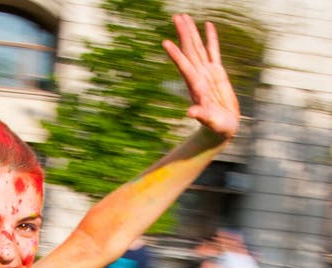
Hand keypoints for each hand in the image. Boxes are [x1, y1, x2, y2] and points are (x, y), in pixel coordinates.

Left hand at [163, 14, 239, 139]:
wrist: (223, 128)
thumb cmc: (216, 127)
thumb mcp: (210, 121)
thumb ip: (201, 115)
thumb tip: (190, 113)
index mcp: (196, 86)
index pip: (185, 66)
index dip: (176, 55)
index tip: (166, 42)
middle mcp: (199, 76)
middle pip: (190, 51)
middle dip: (183, 34)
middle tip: (176, 17)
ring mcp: (207, 73)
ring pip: (198, 48)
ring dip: (191, 33)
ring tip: (184, 17)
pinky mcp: (218, 73)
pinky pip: (213, 51)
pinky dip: (211, 38)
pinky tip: (208, 25)